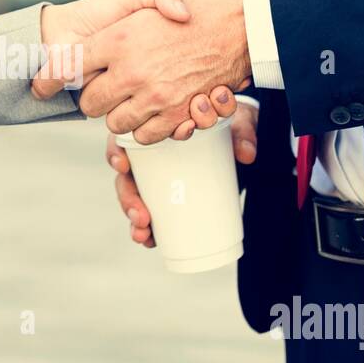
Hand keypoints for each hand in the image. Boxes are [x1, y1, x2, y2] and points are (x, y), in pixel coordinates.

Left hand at [52, 0, 250, 143]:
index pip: (67, 68)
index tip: (40, 86)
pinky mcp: (177, 115)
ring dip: (118, 113)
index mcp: (119, 38)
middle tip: (103, 86)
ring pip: (115, 123)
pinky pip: (145, 135)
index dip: (51, 78)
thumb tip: (91, 47)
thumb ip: (111, 15)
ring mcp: (155, 97)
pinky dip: (144, 128)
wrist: (243, 24)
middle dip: (93, 97)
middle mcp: (132, 71)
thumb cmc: (196, 2)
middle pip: (90, 103)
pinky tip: (150, 109)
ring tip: (130, 97)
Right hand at [108, 90, 257, 246]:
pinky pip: (151, 214)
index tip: (123, 167)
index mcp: (154, 131)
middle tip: (142, 216)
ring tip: (144, 233)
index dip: (116, 154)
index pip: (124, 140)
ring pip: (134, 199)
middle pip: (126, 177)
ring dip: (133, 218)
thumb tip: (247, 153)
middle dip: (128, 200)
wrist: (237, 139)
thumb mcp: (234, 122)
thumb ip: (242, 132)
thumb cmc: (226, 122)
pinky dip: (147, 229)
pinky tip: (148, 240)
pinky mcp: (167, 196)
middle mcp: (149, 156)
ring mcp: (156, 179)